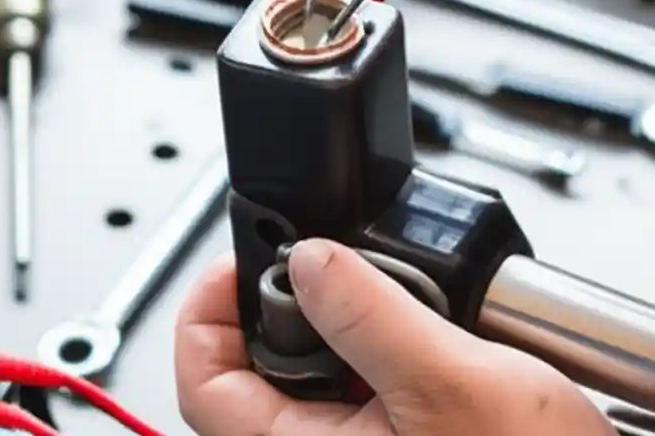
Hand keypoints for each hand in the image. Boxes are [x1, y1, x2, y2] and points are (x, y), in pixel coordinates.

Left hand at [176, 240, 615, 434]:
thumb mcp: (449, 379)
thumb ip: (368, 313)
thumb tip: (307, 261)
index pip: (205, 383)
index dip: (208, 309)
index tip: (242, 260)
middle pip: (256, 373)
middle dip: (286, 308)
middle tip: (322, 267)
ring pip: (312, 380)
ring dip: (340, 330)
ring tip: (383, 300)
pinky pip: (358, 393)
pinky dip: (376, 353)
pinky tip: (418, 338)